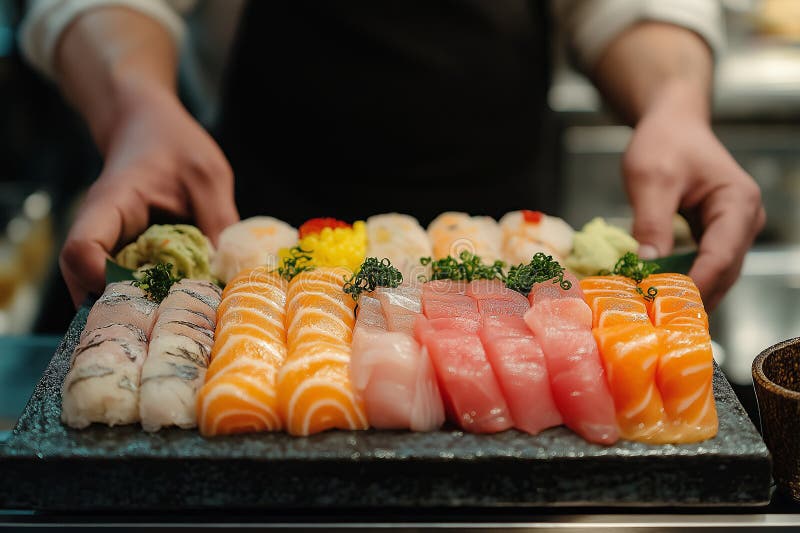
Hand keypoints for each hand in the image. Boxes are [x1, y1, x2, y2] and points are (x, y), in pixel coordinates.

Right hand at [60, 83, 238, 305]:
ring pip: (105, 291)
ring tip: (179, 320)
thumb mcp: (207, 176)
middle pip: (87, 285)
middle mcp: (100, 232)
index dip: (102, 281)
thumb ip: (220, 221)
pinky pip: (126, 285)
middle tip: (171, 324)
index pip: (82, 250)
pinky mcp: (123, 254)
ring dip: (138, 309)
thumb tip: (230, 273)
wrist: (147, 125)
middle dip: (125, 310)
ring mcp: (108, 246)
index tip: (146, 294)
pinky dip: (149, 299)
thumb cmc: (174, 143)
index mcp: (111, 206)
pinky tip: (182, 306)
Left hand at [622, 84, 764, 310]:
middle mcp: (744, 221)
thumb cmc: (664, 143)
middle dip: (693, 298)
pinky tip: (660, 299)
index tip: (667, 308)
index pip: (720, 256)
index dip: (696, 286)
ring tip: (657, 318)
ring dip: (689, 296)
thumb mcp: (651, 178)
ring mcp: (732, 232)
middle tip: (658, 324)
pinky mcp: (715, 237)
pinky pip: (704, 268)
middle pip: (723, 272)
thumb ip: (651, 221)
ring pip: (716, 275)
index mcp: (737, 204)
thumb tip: (646, 264)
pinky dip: (685, 283)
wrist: (671, 125)